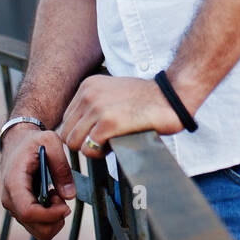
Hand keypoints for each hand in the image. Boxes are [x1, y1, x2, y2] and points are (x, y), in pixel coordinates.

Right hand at [0, 127, 77, 239]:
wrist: (18, 143)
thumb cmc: (33, 141)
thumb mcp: (51, 141)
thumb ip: (61, 166)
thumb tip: (69, 195)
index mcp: (14, 182)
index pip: (28, 211)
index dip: (50, 214)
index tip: (66, 205)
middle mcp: (10, 200)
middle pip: (37, 227)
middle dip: (56, 217)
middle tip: (60, 194)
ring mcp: (14, 208)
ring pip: (39, 232)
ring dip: (54, 217)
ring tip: (55, 194)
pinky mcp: (21, 211)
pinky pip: (39, 227)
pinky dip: (50, 217)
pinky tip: (50, 197)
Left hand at [55, 75, 184, 159]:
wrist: (172, 96)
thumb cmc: (147, 99)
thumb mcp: (113, 93)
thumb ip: (94, 106)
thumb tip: (80, 131)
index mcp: (88, 86)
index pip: (67, 119)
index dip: (81, 133)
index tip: (98, 136)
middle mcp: (89, 94)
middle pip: (67, 132)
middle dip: (83, 143)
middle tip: (103, 143)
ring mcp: (98, 108)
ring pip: (74, 143)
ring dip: (91, 149)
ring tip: (110, 144)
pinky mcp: (109, 123)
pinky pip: (90, 149)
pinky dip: (101, 153)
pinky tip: (115, 146)